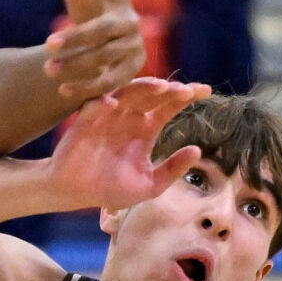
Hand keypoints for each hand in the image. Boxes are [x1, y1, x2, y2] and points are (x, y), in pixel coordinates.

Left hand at [43, 0, 146, 99]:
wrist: (104, 52)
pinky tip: (62, 89)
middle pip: (102, 31)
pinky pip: (106, 82)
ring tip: (47, 68)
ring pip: (102, 58)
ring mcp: (132, 49)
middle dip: (76, 38)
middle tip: (47, 43)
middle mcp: (129, 24)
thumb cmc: (90, 14)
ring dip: (75, 64)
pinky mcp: (128, 74)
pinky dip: (85, 86)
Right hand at [48, 78, 209, 209]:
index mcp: (145, 129)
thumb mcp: (149, 185)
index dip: (186, 96)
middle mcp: (128, 117)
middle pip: (151, 95)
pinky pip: (93, 107)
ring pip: (126, 93)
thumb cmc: (111, 189)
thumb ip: (172, 169)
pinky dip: (101, 104)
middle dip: (169, 90)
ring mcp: (106, 116)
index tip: (206, 90)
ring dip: (142, 88)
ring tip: (159, 87)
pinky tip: (113, 105)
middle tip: (185, 90)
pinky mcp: (84, 122)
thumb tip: (198, 151)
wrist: (75, 193)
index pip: (168, 106)